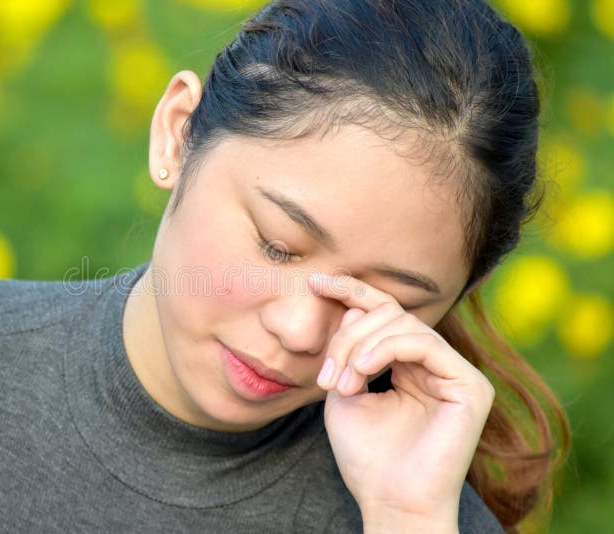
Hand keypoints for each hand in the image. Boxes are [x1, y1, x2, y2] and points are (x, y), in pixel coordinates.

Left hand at [308, 272, 494, 531]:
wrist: (390, 502)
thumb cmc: (366, 456)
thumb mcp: (344, 391)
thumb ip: (347, 350)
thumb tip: (354, 306)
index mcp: (409, 365)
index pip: (385, 313)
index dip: (352, 292)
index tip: (316, 282)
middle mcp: (436, 364)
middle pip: (389, 315)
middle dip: (348, 336)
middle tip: (327, 376)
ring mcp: (456, 373)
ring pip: (403, 325)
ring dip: (360, 348)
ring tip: (340, 384)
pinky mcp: (470, 386)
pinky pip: (423, 344)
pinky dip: (384, 350)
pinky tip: (362, 372)